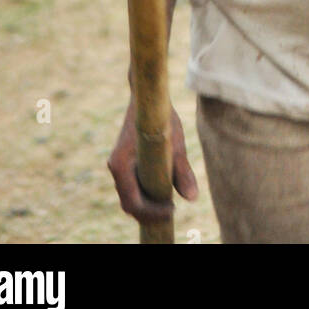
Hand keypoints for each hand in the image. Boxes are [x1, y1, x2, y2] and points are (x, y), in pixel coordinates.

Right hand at [108, 99, 198, 223]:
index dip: (152, 212)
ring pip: (129, 196)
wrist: (148, 96)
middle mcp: (115, 167)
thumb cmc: (161, 116)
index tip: (173, 209)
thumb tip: (192, 198)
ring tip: (170, 205)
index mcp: (120, 165)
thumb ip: (182, 171)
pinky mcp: (124, 162)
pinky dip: (145, 195)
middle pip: (129, 204)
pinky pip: (131, 187)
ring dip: (147, 205)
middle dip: (149, 213)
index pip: (133, 203)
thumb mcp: (175, 143)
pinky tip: (163, 192)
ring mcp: (118, 165)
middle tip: (172, 212)